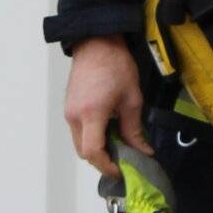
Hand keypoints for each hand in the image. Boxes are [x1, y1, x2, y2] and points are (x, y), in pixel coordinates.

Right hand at [64, 36, 144, 174]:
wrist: (96, 43)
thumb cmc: (116, 66)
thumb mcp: (132, 99)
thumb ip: (135, 130)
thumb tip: (144, 151)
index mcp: (91, 114)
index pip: (93, 152)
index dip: (107, 166)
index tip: (122, 169)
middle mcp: (74, 116)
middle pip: (84, 152)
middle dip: (103, 160)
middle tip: (123, 160)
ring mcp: (68, 112)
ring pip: (79, 143)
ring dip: (97, 149)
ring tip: (118, 145)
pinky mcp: (68, 108)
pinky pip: (78, 131)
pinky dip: (92, 137)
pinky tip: (108, 131)